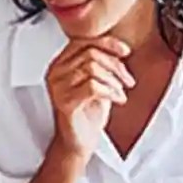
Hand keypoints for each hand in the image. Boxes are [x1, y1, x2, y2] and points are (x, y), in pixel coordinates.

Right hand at [45, 36, 135, 160]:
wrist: (79, 142)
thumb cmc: (87, 114)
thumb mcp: (97, 81)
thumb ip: (101, 63)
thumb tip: (118, 48)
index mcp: (60, 64)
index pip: (83, 41)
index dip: (107, 43)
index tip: (125, 51)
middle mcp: (55, 73)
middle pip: (90, 53)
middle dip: (115, 65)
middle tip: (127, 80)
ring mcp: (58, 88)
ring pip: (92, 68)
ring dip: (114, 80)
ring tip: (120, 92)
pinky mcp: (65, 103)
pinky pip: (93, 87)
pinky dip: (111, 91)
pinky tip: (117, 99)